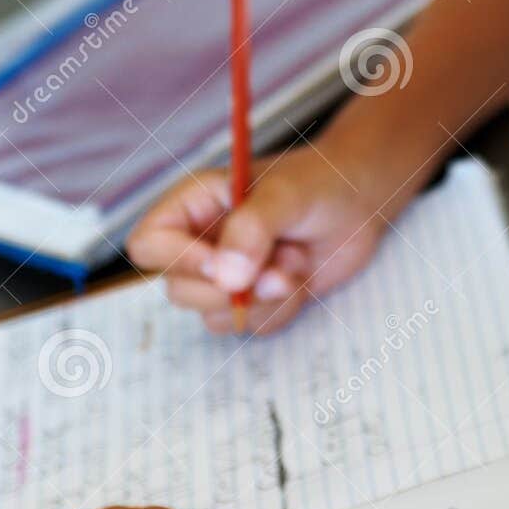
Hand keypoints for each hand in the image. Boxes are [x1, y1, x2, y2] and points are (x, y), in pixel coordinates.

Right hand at [127, 141, 386, 334]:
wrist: (360, 203)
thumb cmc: (319, 183)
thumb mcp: (286, 195)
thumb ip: (251, 229)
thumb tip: (225, 277)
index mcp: (193, 205)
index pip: (148, 244)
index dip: (176, 261)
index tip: (221, 264)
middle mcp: (201, 242)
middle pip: (180, 290)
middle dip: (233, 289)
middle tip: (278, 267)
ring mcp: (227, 275)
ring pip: (216, 315)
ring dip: (264, 299)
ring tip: (295, 260)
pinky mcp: (254, 300)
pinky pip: (252, 326)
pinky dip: (281, 309)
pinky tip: (300, 276)